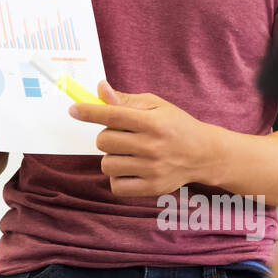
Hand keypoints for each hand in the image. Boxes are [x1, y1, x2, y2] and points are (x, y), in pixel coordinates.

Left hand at [68, 82, 219, 196]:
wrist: (204, 154)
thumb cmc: (175, 126)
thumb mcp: (156, 106)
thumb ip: (126, 100)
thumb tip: (99, 89)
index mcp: (153, 122)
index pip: (113, 116)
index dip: (89, 112)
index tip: (74, 110)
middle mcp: (152, 146)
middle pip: (104, 142)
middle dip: (106, 137)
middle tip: (121, 136)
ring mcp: (152, 170)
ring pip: (107, 165)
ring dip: (112, 158)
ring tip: (128, 154)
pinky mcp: (152, 188)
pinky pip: (116, 186)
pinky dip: (118, 178)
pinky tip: (130, 170)